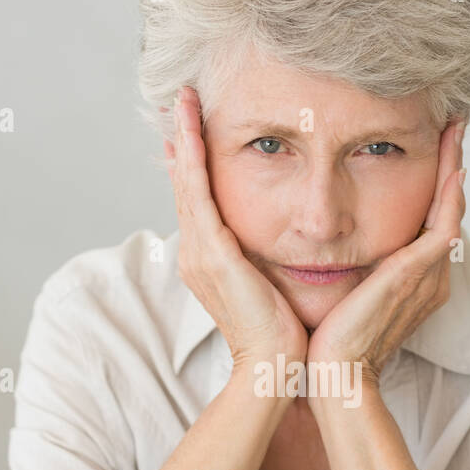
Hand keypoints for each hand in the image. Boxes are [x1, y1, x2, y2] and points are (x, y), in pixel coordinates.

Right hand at [165, 87, 307, 370]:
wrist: (273, 369)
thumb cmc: (283, 336)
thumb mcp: (273, 288)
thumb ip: (272, 262)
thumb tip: (291, 243)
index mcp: (209, 262)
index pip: (199, 201)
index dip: (193, 164)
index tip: (192, 130)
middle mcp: (196, 253)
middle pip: (184, 184)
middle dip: (180, 141)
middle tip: (178, 100)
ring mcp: (199, 252)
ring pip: (185, 181)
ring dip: (183, 137)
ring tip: (182, 101)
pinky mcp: (212, 253)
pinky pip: (197, 192)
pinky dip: (192, 157)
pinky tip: (191, 128)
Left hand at [305, 119, 465, 397]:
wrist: (335, 375)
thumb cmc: (330, 343)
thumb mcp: (341, 297)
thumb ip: (348, 271)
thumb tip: (325, 247)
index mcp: (414, 282)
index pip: (428, 222)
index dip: (433, 185)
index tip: (427, 150)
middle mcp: (429, 276)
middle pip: (445, 210)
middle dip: (450, 167)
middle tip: (451, 126)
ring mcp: (427, 275)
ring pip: (450, 210)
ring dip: (454, 167)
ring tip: (454, 130)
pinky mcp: (416, 274)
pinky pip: (444, 224)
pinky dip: (450, 191)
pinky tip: (451, 162)